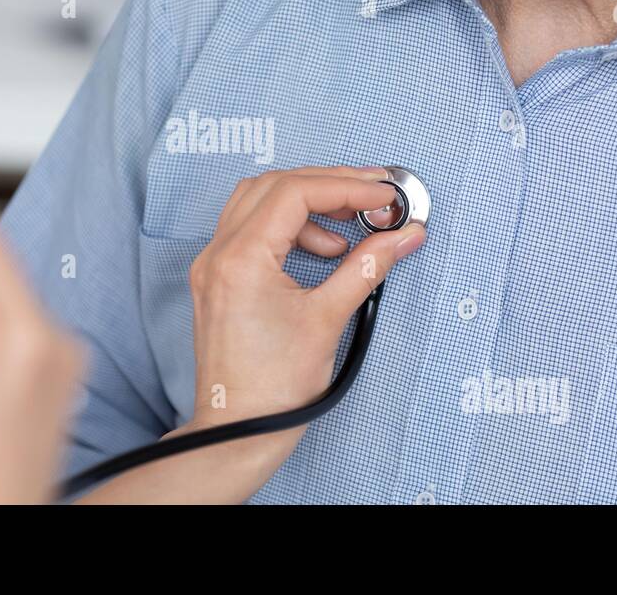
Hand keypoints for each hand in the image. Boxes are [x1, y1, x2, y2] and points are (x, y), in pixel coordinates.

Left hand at [184, 167, 424, 460]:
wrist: (239, 431)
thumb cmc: (274, 388)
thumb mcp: (329, 319)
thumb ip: (369, 268)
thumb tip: (403, 234)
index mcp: (240, 258)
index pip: (294, 192)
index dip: (346, 186)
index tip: (383, 196)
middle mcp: (218, 254)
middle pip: (274, 186)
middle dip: (328, 186)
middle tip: (372, 197)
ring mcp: (213, 266)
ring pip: (258, 202)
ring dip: (307, 205)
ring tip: (347, 233)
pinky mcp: (218, 280)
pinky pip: (250, 230)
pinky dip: (289, 228)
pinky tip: (322, 252)